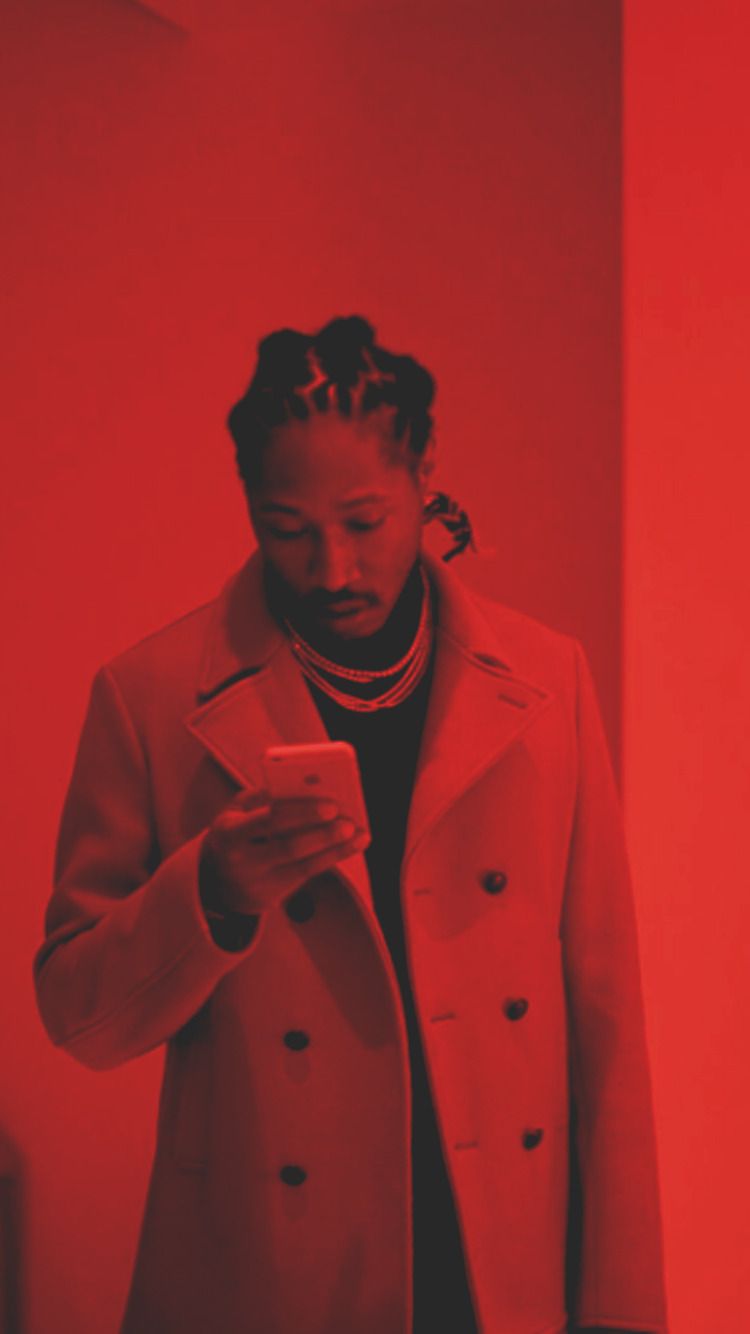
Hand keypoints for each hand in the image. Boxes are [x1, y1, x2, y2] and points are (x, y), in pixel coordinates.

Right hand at [199, 789, 368, 916]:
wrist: (215, 878)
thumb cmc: (236, 830)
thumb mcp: (239, 810)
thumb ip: (267, 796)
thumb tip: (310, 786)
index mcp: (228, 830)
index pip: (268, 819)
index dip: (301, 812)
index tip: (330, 804)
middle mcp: (241, 859)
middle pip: (288, 846)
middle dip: (321, 833)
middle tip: (347, 820)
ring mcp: (257, 880)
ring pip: (302, 863)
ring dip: (334, 847)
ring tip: (357, 831)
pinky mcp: (272, 894)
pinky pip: (307, 874)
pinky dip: (333, 856)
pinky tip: (352, 844)